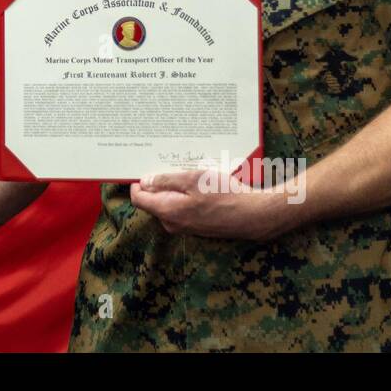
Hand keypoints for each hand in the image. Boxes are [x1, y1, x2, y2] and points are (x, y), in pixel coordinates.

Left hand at [129, 170, 296, 241]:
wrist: (254, 215)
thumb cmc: (225, 195)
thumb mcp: (192, 179)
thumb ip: (165, 180)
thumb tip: (144, 182)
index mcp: (167, 212)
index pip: (139, 199)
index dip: (136, 183)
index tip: (142, 167)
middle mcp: (173, 224)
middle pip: (154, 200)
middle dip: (158, 182)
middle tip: (170, 164)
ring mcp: (186, 227)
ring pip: (171, 203)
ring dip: (176, 188)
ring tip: (190, 171)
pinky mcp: (199, 226)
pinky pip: (185, 208)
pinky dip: (188, 195)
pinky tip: (202, 183)